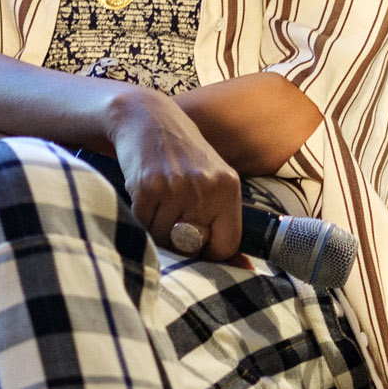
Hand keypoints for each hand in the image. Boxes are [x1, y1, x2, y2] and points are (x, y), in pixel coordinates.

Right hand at [104, 86, 240, 258]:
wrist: (148, 119)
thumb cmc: (183, 156)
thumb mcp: (213, 180)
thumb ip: (225, 221)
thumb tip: (244, 269)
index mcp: (228, 188)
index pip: (226, 245)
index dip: (209, 251)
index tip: (198, 239)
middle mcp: (206, 187)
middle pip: (192, 246)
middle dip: (180, 239)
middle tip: (174, 213)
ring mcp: (176, 187)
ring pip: (165, 238)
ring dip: (158, 226)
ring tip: (160, 199)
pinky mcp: (148, 187)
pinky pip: (144, 224)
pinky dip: (142, 215)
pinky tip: (146, 193)